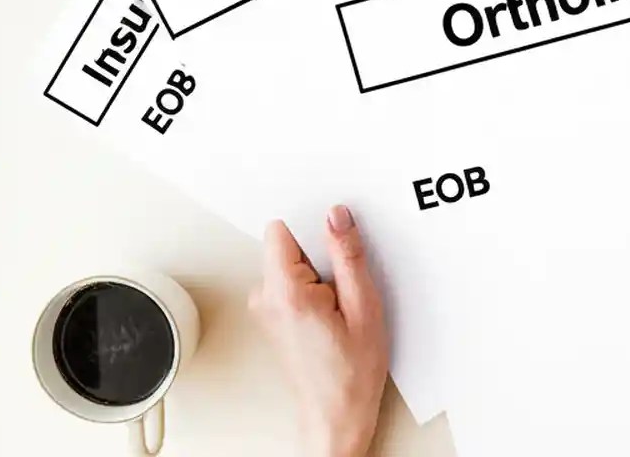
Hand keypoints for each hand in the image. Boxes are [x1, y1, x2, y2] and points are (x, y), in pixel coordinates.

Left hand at [249, 206, 387, 456]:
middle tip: (345, 285)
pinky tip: (333, 313)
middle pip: (287, 245)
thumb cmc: (352, 372)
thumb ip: (347, 255)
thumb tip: (336, 215)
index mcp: (284, 292)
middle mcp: (265, 298)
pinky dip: (312, 289)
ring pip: (290, 264)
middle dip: (319, 255)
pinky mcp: (272, 316)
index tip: (336, 242)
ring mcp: (265, 308)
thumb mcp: (365, 306)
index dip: (312, 228)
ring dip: (318, 274)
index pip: (281, 229)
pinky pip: (290, 283)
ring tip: (341, 305)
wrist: (336, 413)